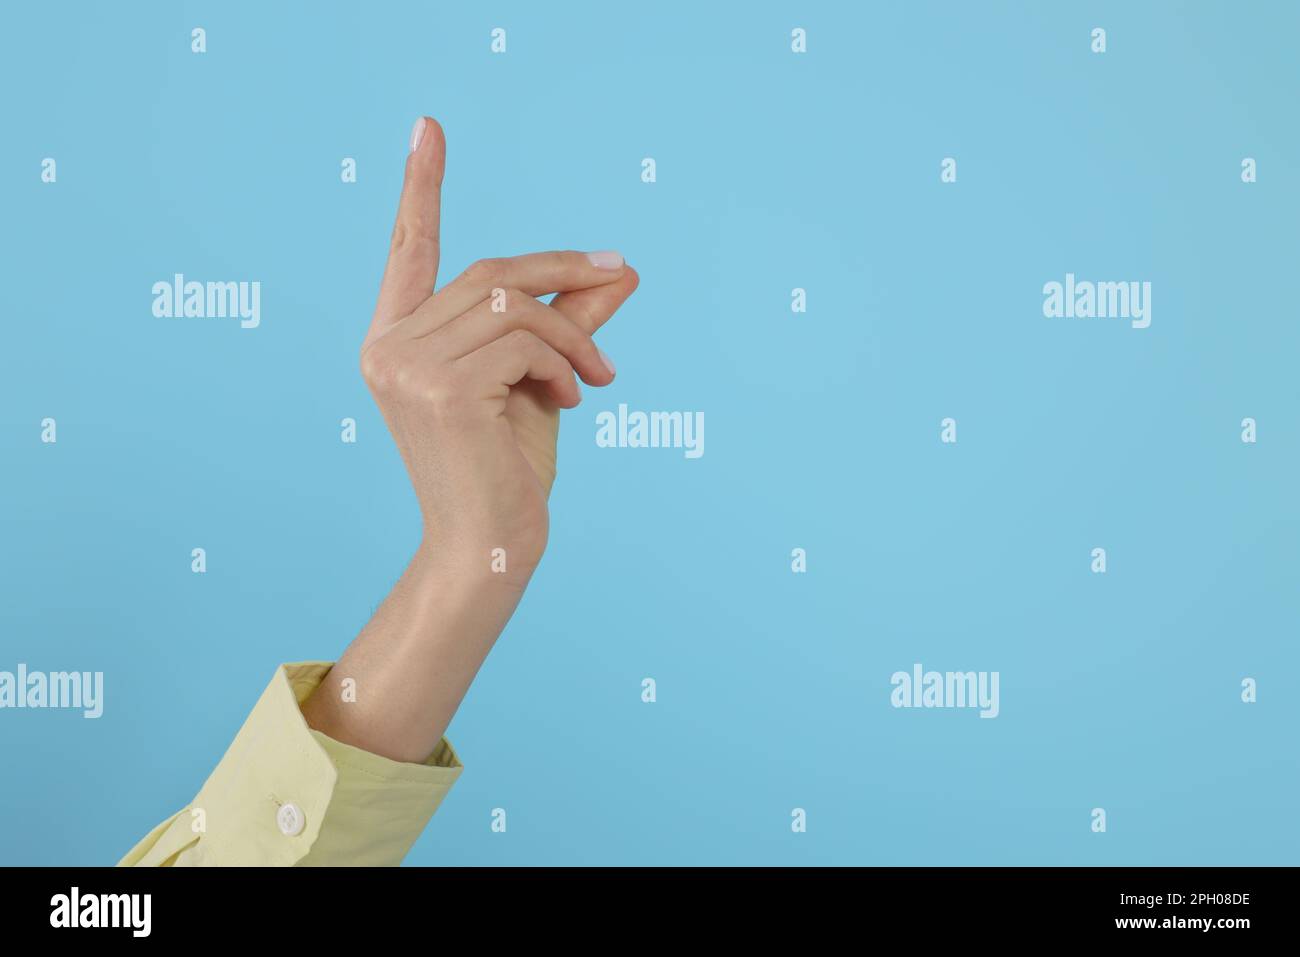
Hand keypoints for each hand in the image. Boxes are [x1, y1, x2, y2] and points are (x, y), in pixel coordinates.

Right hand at [302, 117, 637, 761]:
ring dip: (571, 334)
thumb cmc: (509, 468)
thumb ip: (569, 323)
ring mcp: (404, 366)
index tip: (429, 127)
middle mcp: (386, 346)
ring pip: (511, 304)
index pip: (410, 249)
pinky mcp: (438, 388)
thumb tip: (623, 270)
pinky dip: (565, 362)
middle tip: (624, 275)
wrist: (492, 545)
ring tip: (594, 381)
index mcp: (397, 340)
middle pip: (488, 271)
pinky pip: (523, 340)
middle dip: (563, 273)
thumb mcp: (540, 379)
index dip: (422, 188)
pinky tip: (573, 400)